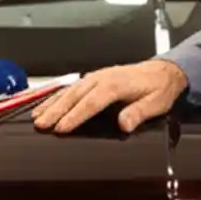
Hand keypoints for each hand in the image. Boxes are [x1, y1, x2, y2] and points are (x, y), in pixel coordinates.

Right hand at [31, 59, 188, 133]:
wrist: (164, 71)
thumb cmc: (159, 88)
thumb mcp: (157, 103)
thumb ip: (139, 112)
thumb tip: (124, 124)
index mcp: (116, 84)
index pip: (92, 102)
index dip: (76, 115)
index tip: (61, 128)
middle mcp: (103, 78)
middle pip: (75, 95)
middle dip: (56, 110)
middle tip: (41, 125)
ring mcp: (96, 76)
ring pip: (69, 90)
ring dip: (52, 103)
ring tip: (37, 117)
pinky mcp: (94, 78)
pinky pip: (71, 87)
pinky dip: (56, 96)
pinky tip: (45, 104)